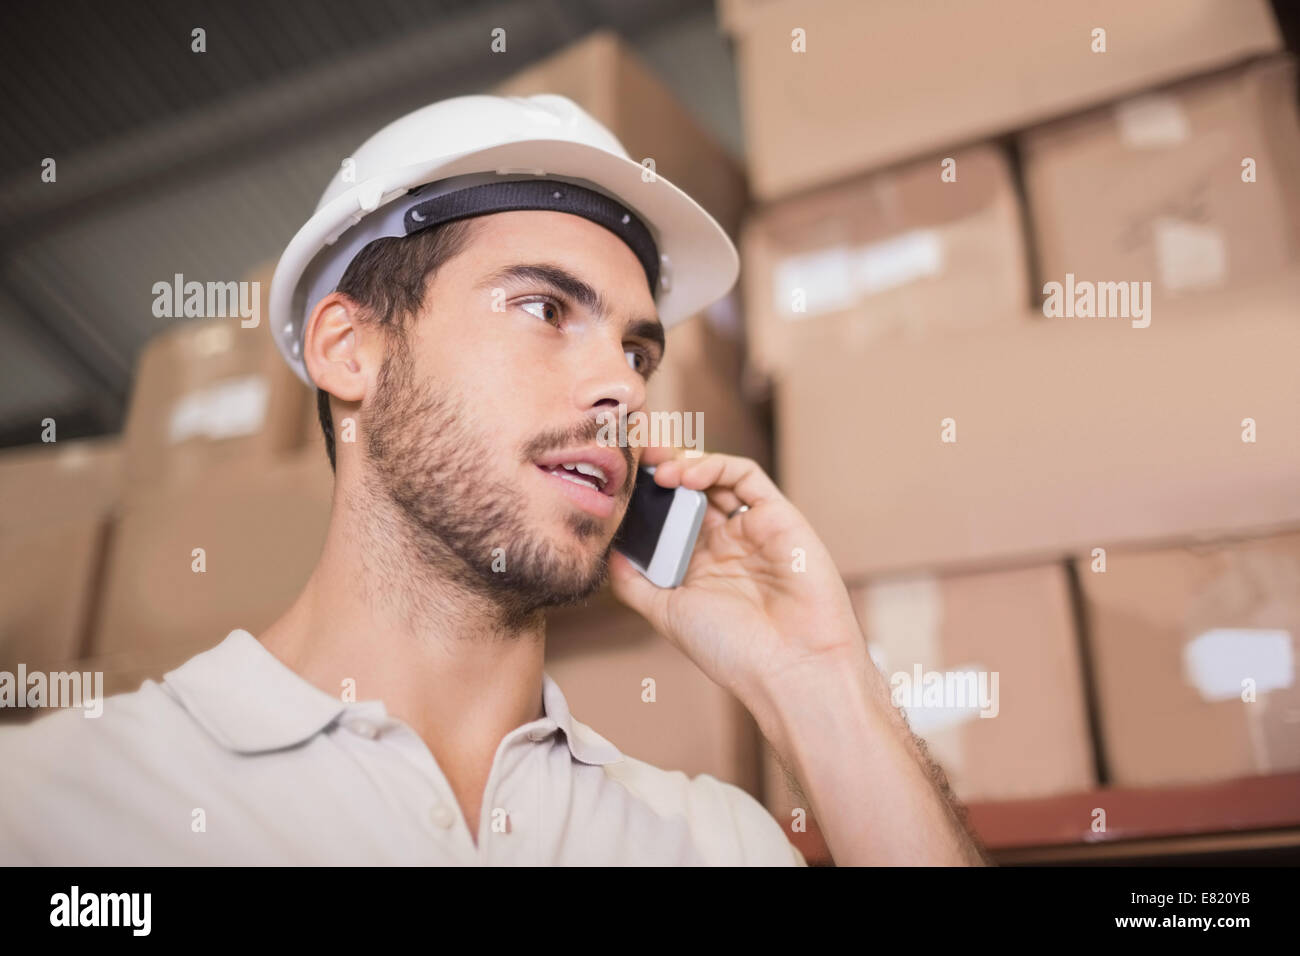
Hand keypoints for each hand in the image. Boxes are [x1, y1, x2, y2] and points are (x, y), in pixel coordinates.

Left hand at [608, 445, 865, 707]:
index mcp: (700, 567)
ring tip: (656, 470)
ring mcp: (753, 529)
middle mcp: (727, 545)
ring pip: (717, 478)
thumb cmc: (734, 651)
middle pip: (690, 493)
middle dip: (659, 471)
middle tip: (632, 461)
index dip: (644, 499)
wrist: (792, 669)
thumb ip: (634, 582)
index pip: (668, 519)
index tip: (616, 484)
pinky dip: (715, 466)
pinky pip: (747, 476)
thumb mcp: (667, 613)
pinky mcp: (779, 517)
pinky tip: (686, 475)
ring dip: (684, 465)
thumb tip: (607, 550)